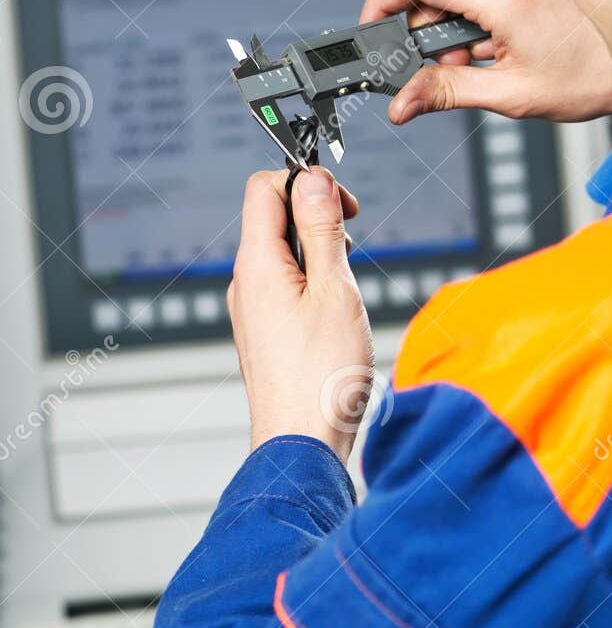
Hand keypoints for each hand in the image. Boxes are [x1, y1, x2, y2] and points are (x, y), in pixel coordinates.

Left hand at [227, 167, 373, 463]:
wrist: (303, 446)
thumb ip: (323, 230)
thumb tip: (313, 181)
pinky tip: (335, 315)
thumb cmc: (321, 378)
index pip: (264, 188)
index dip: (305, 181)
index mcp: (256, 264)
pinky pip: (285, 287)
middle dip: (317, 218)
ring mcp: (252, 310)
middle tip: (351, 246)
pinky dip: (313, 284)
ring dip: (319, 254)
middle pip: (273, 218)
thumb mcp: (334, 290)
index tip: (343, 206)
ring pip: (283, 254)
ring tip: (345, 289)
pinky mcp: (264, 333)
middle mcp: (245, 283)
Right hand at [360, 0, 611, 124]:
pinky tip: (501, 36)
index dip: (384, 3)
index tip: (375, 28)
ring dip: (452, 15)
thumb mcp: (512, 95)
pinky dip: (479, 3)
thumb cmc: (596, 77)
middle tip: (436, 60)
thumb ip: (447, 93)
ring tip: (480, 54)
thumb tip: (401, 103)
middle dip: (421, 20)